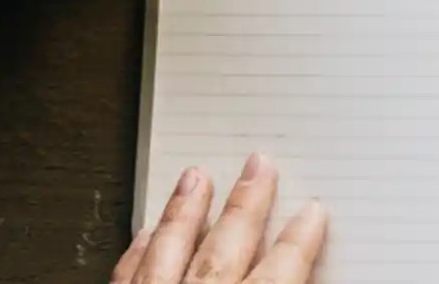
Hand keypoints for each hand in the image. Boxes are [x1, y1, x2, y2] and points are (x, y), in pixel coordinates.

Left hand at [112, 153, 326, 283]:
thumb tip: (310, 273)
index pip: (280, 273)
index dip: (298, 241)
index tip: (311, 213)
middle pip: (226, 249)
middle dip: (245, 205)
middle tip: (259, 166)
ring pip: (170, 252)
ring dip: (185, 213)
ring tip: (196, 177)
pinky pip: (127, 278)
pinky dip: (138, 253)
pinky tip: (146, 233)